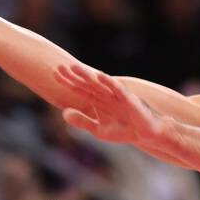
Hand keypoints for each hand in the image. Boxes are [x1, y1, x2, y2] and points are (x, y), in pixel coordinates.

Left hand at [54, 63, 168, 146]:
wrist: (146, 134)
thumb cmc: (123, 131)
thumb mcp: (98, 129)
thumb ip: (82, 121)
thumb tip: (63, 113)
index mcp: (98, 101)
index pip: (80, 89)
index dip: (68, 82)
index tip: (54, 74)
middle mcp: (106, 95)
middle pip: (87, 83)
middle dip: (74, 75)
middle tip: (59, 66)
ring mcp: (117, 96)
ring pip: (100, 83)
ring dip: (88, 75)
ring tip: (75, 67)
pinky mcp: (129, 99)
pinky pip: (118, 89)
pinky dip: (110, 83)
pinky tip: (100, 76)